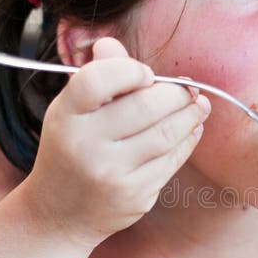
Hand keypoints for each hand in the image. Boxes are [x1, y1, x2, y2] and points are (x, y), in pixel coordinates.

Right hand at [23, 37, 209, 246]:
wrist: (59, 214)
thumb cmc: (72, 149)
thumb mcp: (72, 111)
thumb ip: (96, 76)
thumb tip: (111, 43)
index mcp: (66, 115)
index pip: (98, 79)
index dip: (131, 70)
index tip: (146, 75)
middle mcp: (85, 145)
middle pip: (145, 106)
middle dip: (177, 94)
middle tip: (189, 89)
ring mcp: (111, 174)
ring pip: (167, 134)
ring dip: (191, 115)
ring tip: (199, 105)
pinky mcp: (135, 196)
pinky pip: (172, 161)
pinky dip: (187, 141)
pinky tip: (192, 129)